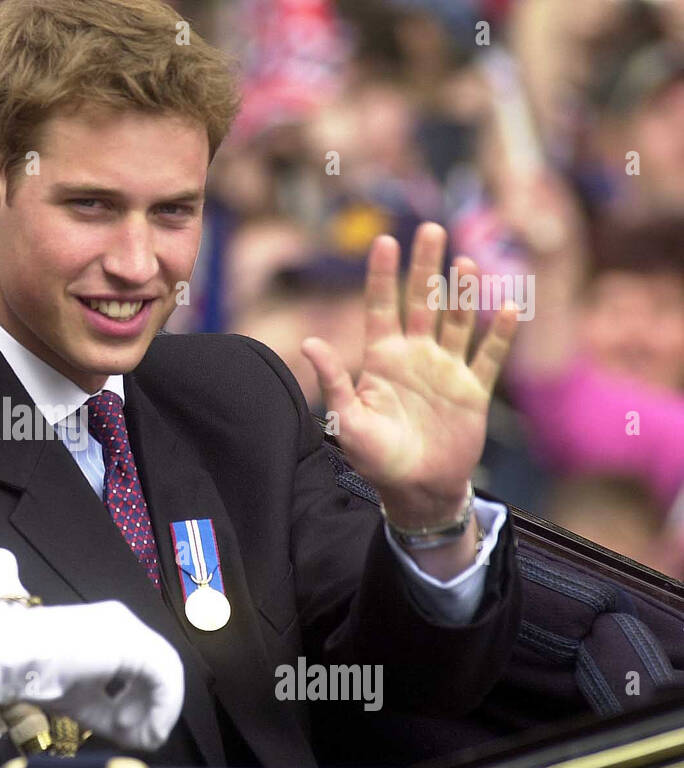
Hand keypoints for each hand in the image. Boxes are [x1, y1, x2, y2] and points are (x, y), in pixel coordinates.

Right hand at [0, 600, 183, 751]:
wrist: (7, 656)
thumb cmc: (35, 675)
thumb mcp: (81, 700)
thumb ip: (112, 714)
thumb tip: (144, 737)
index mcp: (110, 631)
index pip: (144, 667)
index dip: (144, 703)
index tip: (128, 732)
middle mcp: (122, 622)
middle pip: (159, 668)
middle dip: (153, 708)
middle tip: (135, 737)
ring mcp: (127, 628)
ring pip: (167, 670)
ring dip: (158, 710)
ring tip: (136, 735)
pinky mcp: (129, 641)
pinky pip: (163, 675)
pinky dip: (161, 707)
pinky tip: (146, 728)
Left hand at [301, 222, 517, 526]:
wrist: (415, 488)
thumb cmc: (375, 457)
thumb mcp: (347, 421)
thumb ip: (333, 382)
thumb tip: (308, 344)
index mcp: (381, 359)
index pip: (380, 307)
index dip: (381, 275)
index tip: (384, 240)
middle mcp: (415, 356)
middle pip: (421, 302)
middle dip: (425, 267)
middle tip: (431, 229)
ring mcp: (446, 369)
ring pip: (456, 320)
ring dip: (461, 292)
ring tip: (464, 262)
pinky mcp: (472, 390)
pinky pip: (489, 356)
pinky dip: (499, 333)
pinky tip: (508, 306)